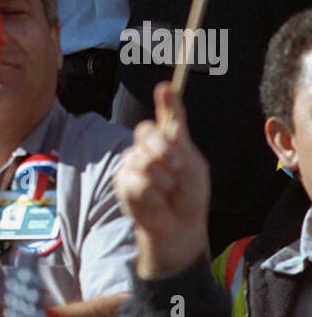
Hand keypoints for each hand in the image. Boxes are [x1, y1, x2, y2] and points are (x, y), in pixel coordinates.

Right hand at [114, 83, 209, 279]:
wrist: (178, 227)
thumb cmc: (188, 196)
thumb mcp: (193, 169)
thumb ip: (180, 144)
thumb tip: (174, 124)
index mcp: (170, 139)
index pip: (168, 115)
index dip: (166, 100)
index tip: (167, 88)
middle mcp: (149, 146)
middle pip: (147, 132)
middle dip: (164, 150)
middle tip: (177, 168)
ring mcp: (133, 161)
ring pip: (143, 160)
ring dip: (162, 180)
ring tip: (168, 192)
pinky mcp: (122, 181)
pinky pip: (135, 181)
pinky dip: (151, 194)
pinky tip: (157, 202)